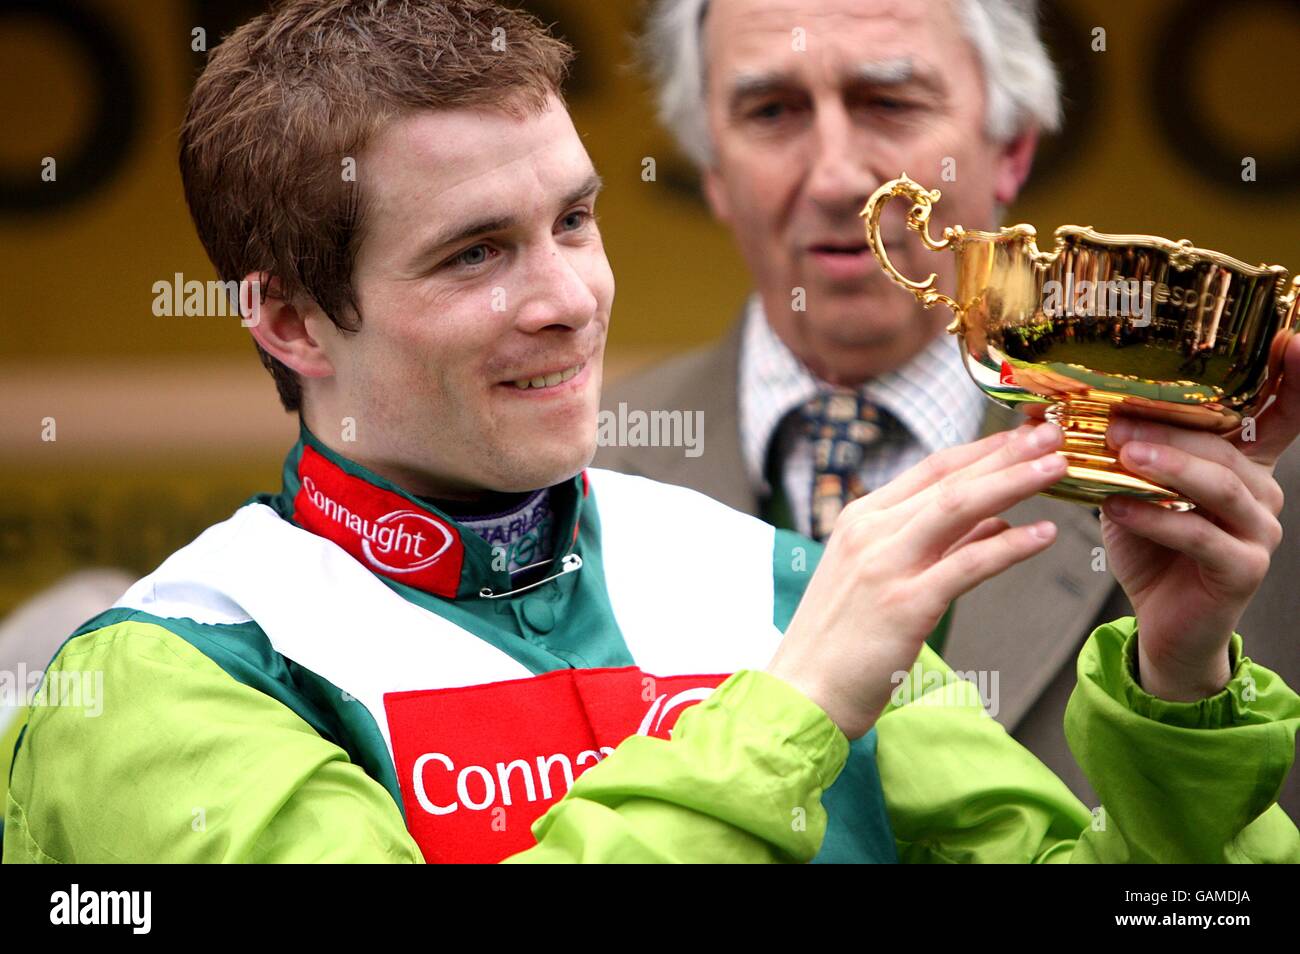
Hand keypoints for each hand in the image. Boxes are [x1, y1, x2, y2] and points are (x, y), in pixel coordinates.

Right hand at [766, 421, 1067, 738]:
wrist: (801, 693)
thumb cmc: (840, 643)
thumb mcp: (879, 578)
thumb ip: (936, 547)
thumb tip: (995, 522)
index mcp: (860, 519)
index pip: (931, 470)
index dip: (981, 448)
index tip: (1022, 434)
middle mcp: (870, 532)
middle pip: (949, 480)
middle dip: (1005, 453)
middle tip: (1051, 433)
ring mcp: (885, 565)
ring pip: (959, 508)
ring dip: (1013, 483)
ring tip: (1057, 467)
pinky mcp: (904, 604)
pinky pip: (967, 565)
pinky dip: (1010, 547)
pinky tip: (1043, 535)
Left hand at [1100, 334, 1299, 700]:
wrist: (1161, 620)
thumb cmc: (1150, 547)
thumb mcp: (1133, 489)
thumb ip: (1121, 452)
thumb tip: (1063, 411)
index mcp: (1243, 465)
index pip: (1280, 414)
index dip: (1292, 377)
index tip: (1290, 338)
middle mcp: (1261, 492)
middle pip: (1224, 446)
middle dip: (1171, 428)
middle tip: (1117, 419)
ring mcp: (1258, 531)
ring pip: (1217, 486)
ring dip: (1167, 465)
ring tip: (1123, 453)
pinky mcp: (1241, 568)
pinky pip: (1199, 536)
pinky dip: (1155, 518)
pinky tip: (1120, 508)